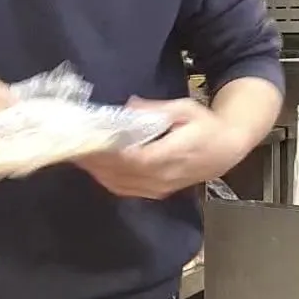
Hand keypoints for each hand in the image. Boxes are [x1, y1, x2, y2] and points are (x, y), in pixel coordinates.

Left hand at [76, 97, 245, 198]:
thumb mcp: (186, 109)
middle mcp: (163, 177)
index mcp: (172, 154)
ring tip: (77, 154)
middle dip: (95, 160)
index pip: (134, 158)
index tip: (88, 138)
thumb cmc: (206, 125)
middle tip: (73, 143)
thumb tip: (129, 106)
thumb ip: (157, 110)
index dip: (109, 152)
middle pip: (120, 173)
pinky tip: (94, 167)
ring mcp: (158, 188)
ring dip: (96, 171)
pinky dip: (106, 179)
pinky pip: (124, 189)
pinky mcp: (155, 193)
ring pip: (119, 184)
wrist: (226, 151)